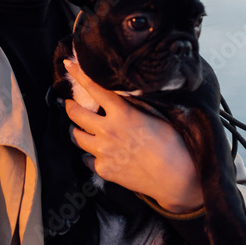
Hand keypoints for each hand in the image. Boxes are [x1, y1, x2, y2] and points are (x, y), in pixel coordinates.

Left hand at [63, 58, 203, 213]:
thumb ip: (134, 104)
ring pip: (75, 136)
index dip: (78, 74)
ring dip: (76, 129)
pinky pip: (86, 158)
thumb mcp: (156, 116)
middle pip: (75, 113)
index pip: (93, 87)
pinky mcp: (103, 170)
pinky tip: (97, 152)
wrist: (177, 179)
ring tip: (81, 127)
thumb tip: (120, 93)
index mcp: (122, 113)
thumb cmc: (173, 144)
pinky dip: (89, 153)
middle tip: (70, 102)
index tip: (68, 65)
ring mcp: (103, 152)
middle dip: (69, 105)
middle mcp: (107, 131)